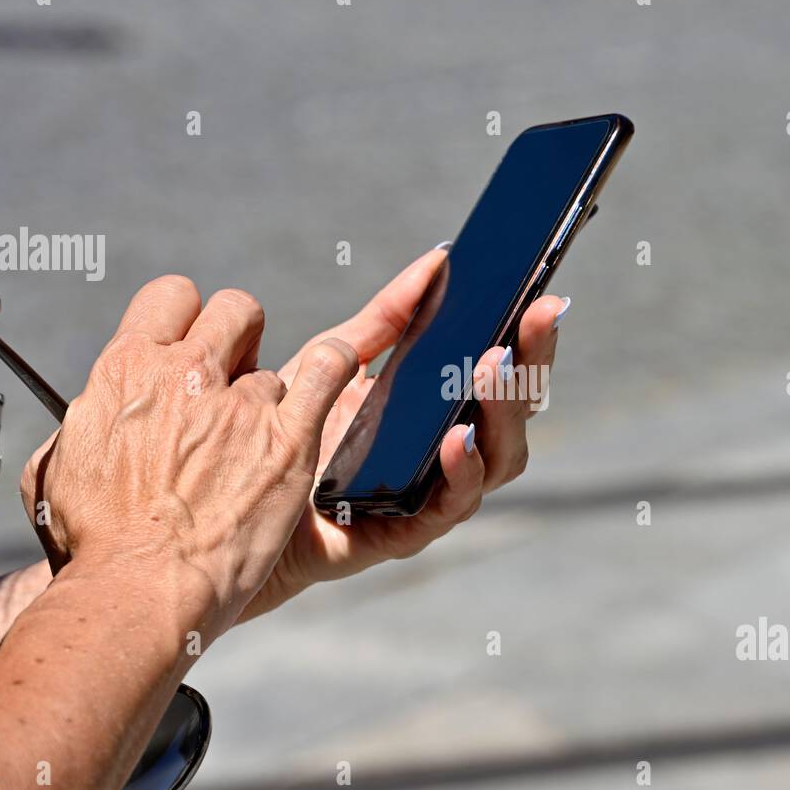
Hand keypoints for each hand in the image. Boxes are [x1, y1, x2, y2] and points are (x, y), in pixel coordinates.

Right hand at [20, 277, 357, 642]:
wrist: (137, 586)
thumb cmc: (91, 542)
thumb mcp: (57, 467)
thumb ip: (86, 422)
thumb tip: (97, 408)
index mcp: (126, 369)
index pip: (171, 297)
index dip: (187, 318)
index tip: (191, 344)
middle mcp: (186, 374)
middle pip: (234, 311)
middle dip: (238, 337)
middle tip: (235, 381)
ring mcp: (242, 405)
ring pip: (274, 366)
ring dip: (271, 397)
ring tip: (261, 440)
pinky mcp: (289, 439)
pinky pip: (329, 370)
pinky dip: (336, 369)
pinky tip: (337, 378)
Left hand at [240, 247, 569, 618]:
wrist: (244, 498)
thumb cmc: (297, 427)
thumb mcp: (339, 356)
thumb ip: (389, 314)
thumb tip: (439, 259)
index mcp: (447, 407)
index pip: (508, 371)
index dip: (533, 339)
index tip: (545, 299)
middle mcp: (455, 450)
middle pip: (516, 412)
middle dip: (530, 364)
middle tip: (533, 320)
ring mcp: (437, 492)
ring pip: (499, 459)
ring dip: (501, 413)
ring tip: (489, 372)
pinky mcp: (408, 531)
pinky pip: (450, 505)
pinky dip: (461, 470)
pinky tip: (456, 438)